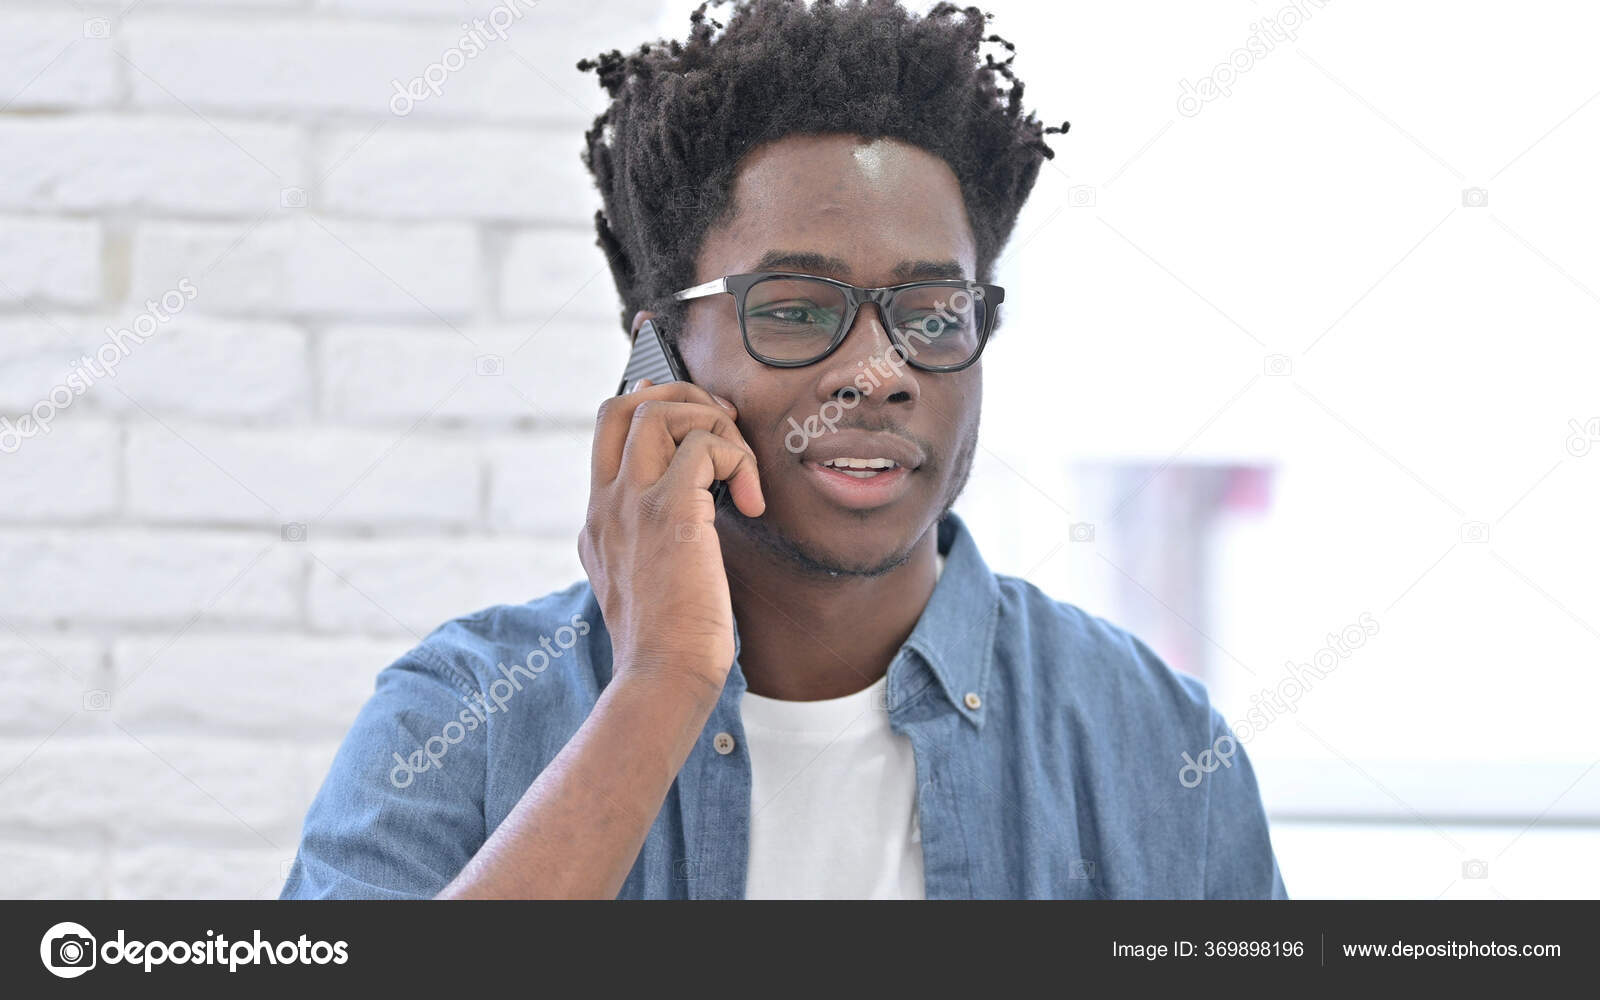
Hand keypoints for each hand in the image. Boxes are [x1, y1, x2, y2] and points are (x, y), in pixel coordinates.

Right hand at [578, 379, 764, 696]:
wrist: (662, 677)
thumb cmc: (667, 643)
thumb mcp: (640, 587)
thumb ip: (647, 545)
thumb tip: (690, 513)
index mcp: (599, 521)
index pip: (610, 433)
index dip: (652, 409)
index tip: (698, 421)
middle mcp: (606, 504)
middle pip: (622, 405)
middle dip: (679, 396)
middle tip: (722, 424)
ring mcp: (632, 503)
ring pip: (657, 410)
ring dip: (711, 422)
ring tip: (740, 466)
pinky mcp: (670, 512)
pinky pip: (705, 446)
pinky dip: (739, 460)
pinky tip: (752, 502)